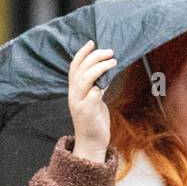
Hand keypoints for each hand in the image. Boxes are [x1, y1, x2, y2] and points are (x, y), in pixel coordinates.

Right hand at [68, 40, 116, 162]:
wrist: (91, 143)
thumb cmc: (94, 120)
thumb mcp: (94, 99)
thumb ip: (96, 85)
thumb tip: (106, 70)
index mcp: (74, 91)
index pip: (74, 67)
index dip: (82, 53)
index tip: (92, 42)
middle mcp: (74, 96)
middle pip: (80, 70)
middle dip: (94, 57)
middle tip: (109, 51)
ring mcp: (79, 104)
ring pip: (85, 79)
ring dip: (99, 68)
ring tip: (113, 61)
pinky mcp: (87, 112)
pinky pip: (93, 95)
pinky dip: (100, 86)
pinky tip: (109, 80)